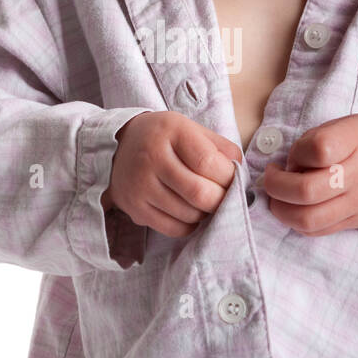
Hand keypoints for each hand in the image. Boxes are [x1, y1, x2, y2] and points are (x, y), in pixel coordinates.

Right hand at [101, 112, 242, 237]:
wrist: (117, 146)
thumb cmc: (163, 138)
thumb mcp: (191, 129)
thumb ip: (220, 147)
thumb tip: (240, 172)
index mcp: (170, 132)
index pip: (208, 163)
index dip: (228, 176)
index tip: (232, 178)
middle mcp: (151, 158)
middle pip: (199, 194)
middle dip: (221, 199)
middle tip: (223, 195)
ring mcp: (140, 186)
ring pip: (189, 215)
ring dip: (206, 212)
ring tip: (204, 200)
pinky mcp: (135, 208)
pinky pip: (174, 228)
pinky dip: (190, 225)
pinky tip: (189, 210)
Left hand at [260, 113, 357, 235]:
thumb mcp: (348, 124)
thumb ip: (315, 140)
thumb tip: (288, 168)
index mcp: (356, 140)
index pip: (319, 149)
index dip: (297, 152)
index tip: (295, 152)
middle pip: (307, 190)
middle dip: (276, 185)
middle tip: (272, 176)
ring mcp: (357, 203)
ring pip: (308, 219)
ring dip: (281, 209)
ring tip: (278, 196)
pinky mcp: (354, 222)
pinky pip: (317, 231)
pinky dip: (296, 222)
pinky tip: (294, 207)